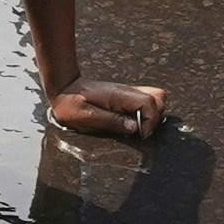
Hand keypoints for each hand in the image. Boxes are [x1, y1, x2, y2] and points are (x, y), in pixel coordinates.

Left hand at [48, 82, 172, 140]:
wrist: (64, 89)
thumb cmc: (71, 105)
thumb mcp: (87, 117)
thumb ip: (112, 121)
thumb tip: (135, 128)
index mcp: (119, 95)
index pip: (149, 102)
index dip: (150, 121)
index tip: (140, 134)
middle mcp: (127, 92)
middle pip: (159, 97)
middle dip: (155, 117)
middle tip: (141, 131)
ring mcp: (128, 93)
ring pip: (156, 98)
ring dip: (153, 114)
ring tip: (138, 128)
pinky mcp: (126, 97)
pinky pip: (146, 101)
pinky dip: (146, 113)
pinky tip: (133, 123)